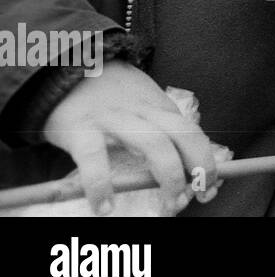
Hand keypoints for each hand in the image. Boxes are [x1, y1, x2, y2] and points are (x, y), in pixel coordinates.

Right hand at [41, 60, 217, 216]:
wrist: (64, 69)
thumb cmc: (108, 98)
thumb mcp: (142, 108)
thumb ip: (160, 134)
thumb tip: (185, 176)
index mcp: (159, 109)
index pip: (193, 134)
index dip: (207, 162)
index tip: (209, 187)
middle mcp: (143, 112)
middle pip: (183, 135)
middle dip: (198, 166)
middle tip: (198, 196)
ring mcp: (113, 118)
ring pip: (152, 143)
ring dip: (168, 176)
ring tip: (169, 205)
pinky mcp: (80, 129)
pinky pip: (93, 158)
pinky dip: (100, 185)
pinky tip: (104, 207)